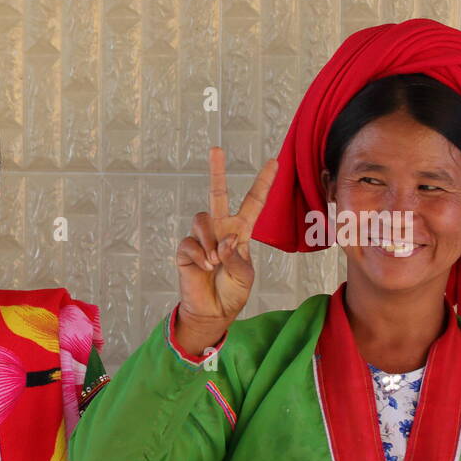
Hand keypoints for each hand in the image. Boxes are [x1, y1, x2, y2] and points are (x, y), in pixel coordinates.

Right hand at [174, 148, 277, 355]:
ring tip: (213, 262)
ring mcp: (202, 238)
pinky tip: (204, 267)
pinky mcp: (186, 250)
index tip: (274, 162)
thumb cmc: (232, 293)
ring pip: (202, 219)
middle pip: (218, 194)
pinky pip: (190, 242)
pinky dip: (199, 255)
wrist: (212, 311)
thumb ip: (237, 257)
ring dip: (210, 241)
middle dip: (216, 171)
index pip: (253, 203)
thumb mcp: (246, 276)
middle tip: (216, 149)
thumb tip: (224, 241)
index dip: (263, 183)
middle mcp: (220, 230)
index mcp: (241, 233)